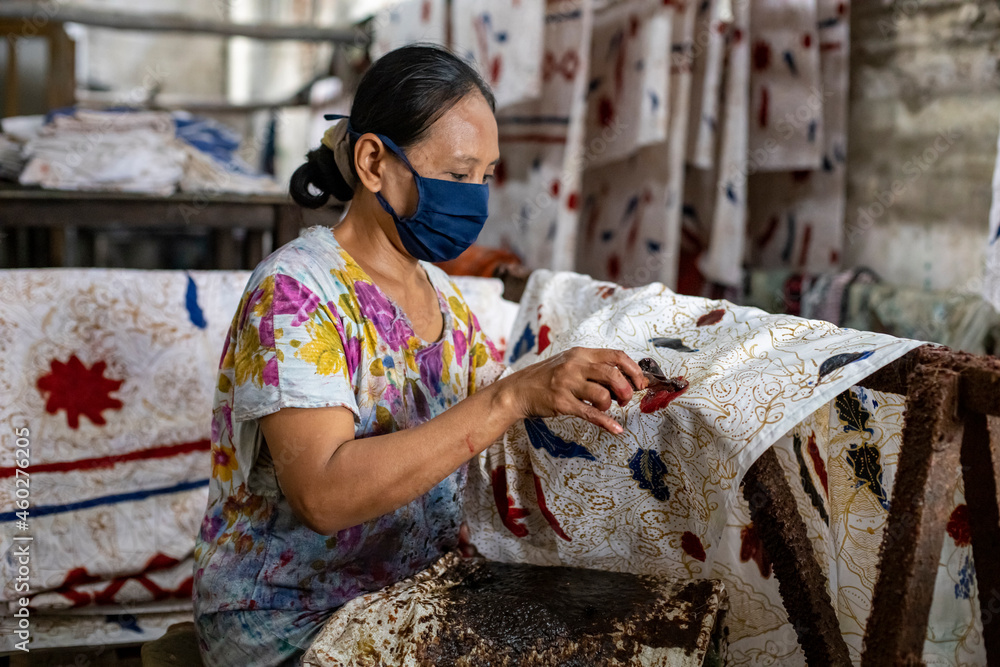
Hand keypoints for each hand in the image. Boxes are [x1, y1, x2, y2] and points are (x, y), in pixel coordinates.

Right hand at [500, 347, 647, 432]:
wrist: (518, 390)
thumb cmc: (547, 378)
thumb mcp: (570, 363)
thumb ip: (593, 367)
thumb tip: (623, 379)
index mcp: (580, 354)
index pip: (616, 356)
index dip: (633, 369)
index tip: (640, 382)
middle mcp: (574, 365)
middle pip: (613, 374)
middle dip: (626, 390)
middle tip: (625, 399)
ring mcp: (567, 384)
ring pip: (602, 395)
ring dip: (610, 405)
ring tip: (604, 408)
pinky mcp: (561, 403)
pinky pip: (590, 414)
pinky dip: (606, 423)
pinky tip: (616, 429)